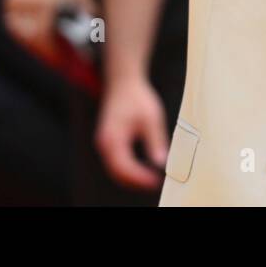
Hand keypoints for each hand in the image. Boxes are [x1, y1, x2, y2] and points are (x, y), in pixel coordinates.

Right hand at [95, 74, 169, 189]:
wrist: (123, 82)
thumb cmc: (137, 97)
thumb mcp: (151, 118)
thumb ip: (155, 141)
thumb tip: (161, 163)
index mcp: (112, 138)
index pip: (124, 167)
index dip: (140, 178)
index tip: (157, 180)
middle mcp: (104, 144)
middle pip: (117, 173)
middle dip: (136, 182)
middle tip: (156, 184)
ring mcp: (104, 144)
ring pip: (116, 170)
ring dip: (132, 178)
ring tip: (152, 181)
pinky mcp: (108, 142)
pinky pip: (116, 163)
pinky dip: (128, 170)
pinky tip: (143, 171)